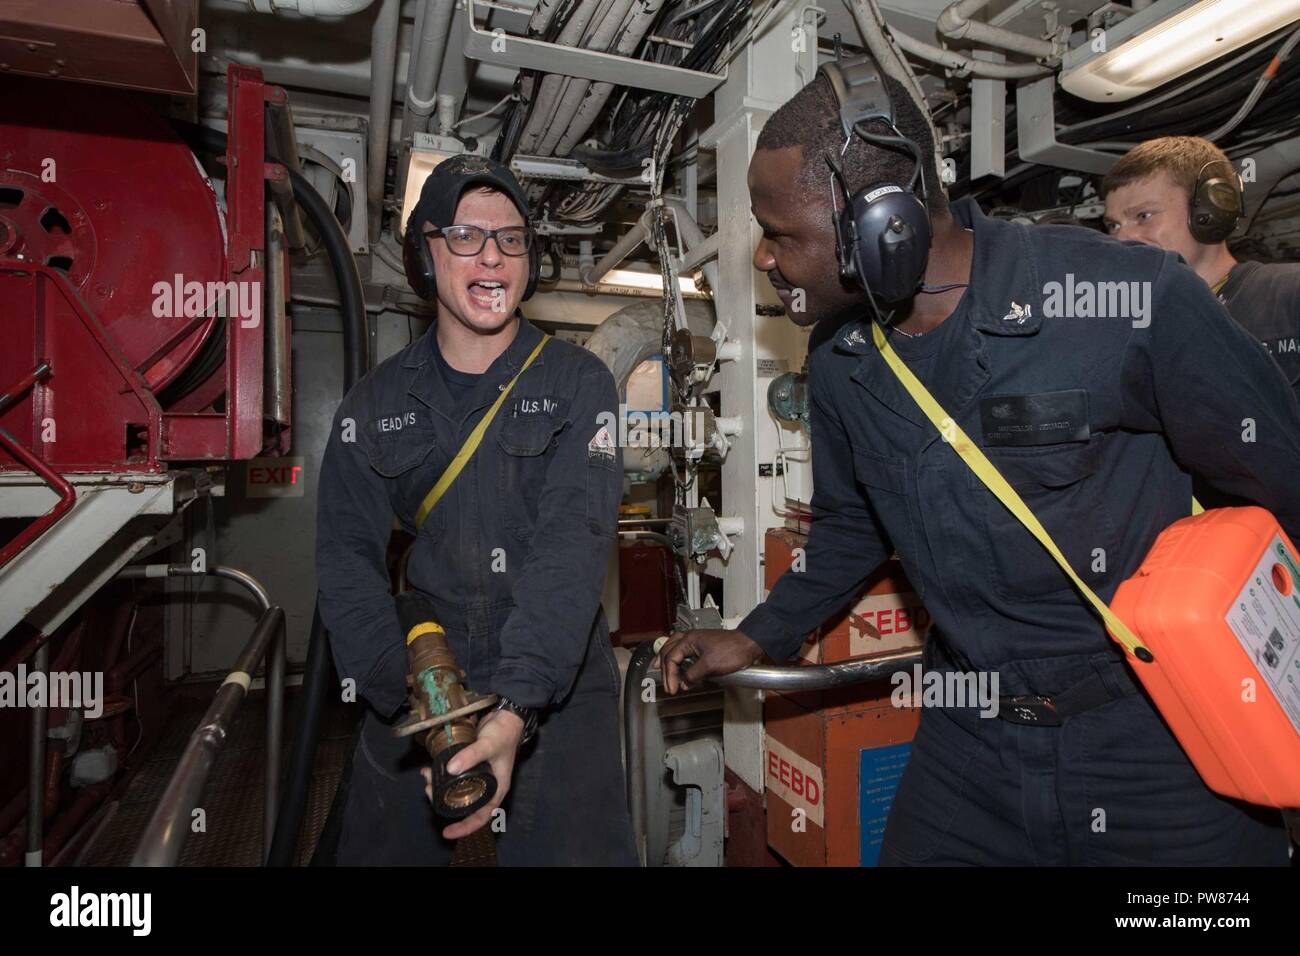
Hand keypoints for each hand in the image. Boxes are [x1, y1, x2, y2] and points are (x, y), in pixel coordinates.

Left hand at [430, 707, 523, 839]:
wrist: (507, 715)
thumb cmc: (504, 734)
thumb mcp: (488, 745)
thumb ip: (471, 756)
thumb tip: (449, 769)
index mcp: (496, 789)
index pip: (482, 816)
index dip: (465, 828)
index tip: (448, 833)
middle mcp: (487, 786)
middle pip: (464, 804)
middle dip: (444, 802)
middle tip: (429, 792)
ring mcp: (478, 775)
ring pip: (456, 790)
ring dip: (439, 787)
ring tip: (427, 778)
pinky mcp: (469, 764)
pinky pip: (454, 775)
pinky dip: (441, 774)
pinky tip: (430, 767)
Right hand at [654, 628, 762, 694]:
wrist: (749, 644)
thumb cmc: (733, 650)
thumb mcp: (710, 666)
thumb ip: (693, 675)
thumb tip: (683, 683)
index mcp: (689, 639)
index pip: (671, 658)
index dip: (670, 675)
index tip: (673, 688)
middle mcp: (690, 638)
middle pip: (668, 652)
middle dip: (665, 670)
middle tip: (667, 685)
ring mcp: (696, 640)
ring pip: (673, 648)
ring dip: (665, 659)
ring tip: (657, 667)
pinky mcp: (703, 645)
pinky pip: (683, 650)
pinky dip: (676, 657)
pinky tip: (676, 663)